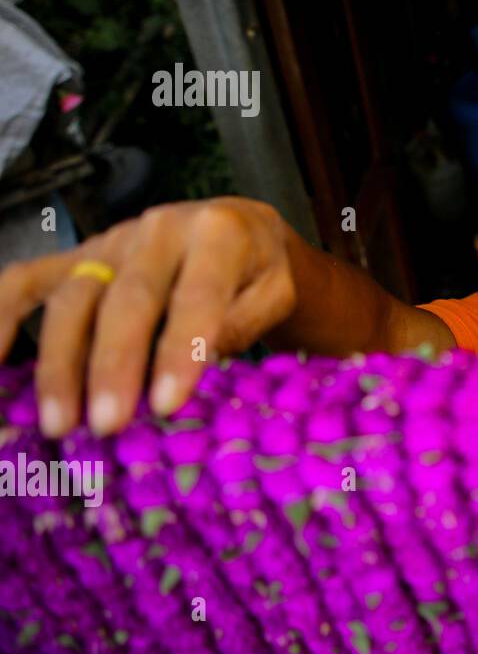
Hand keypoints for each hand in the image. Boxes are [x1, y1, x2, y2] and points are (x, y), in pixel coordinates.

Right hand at [0, 197, 297, 437]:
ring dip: (61, 364)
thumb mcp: (277, 291)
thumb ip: (246, 319)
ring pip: (73, 298)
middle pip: (126, 299)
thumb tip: (202, 354)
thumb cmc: (258, 272)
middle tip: (107, 425)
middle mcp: (156, 230)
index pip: (196, 295)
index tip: (167, 403)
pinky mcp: (76, 258)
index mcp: (216, 233)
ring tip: (60, 424)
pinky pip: (25, 281)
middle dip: (113, 365)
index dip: (180, 349)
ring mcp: (109, 243)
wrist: (238, 229)